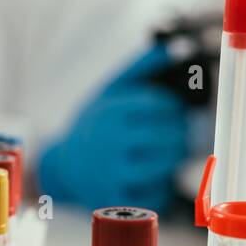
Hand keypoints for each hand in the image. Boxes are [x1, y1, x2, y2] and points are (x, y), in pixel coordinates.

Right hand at [38, 43, 187, 213]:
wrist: (65, 166)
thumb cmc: (95, 124)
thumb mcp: (109, 90)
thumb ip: (142, 66)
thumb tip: (178, 46)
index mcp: (109, 112)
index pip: (158, 105)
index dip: (174, 107)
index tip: (174, 110)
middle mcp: (109, 142)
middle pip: (166, 137)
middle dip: (180, 133)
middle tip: (179, 132)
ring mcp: (112, 173)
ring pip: (164, 165)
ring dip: (175, 157)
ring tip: (171, 150)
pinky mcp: (116, 199)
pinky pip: (156, 193)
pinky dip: (163, 185)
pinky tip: (156, 174)